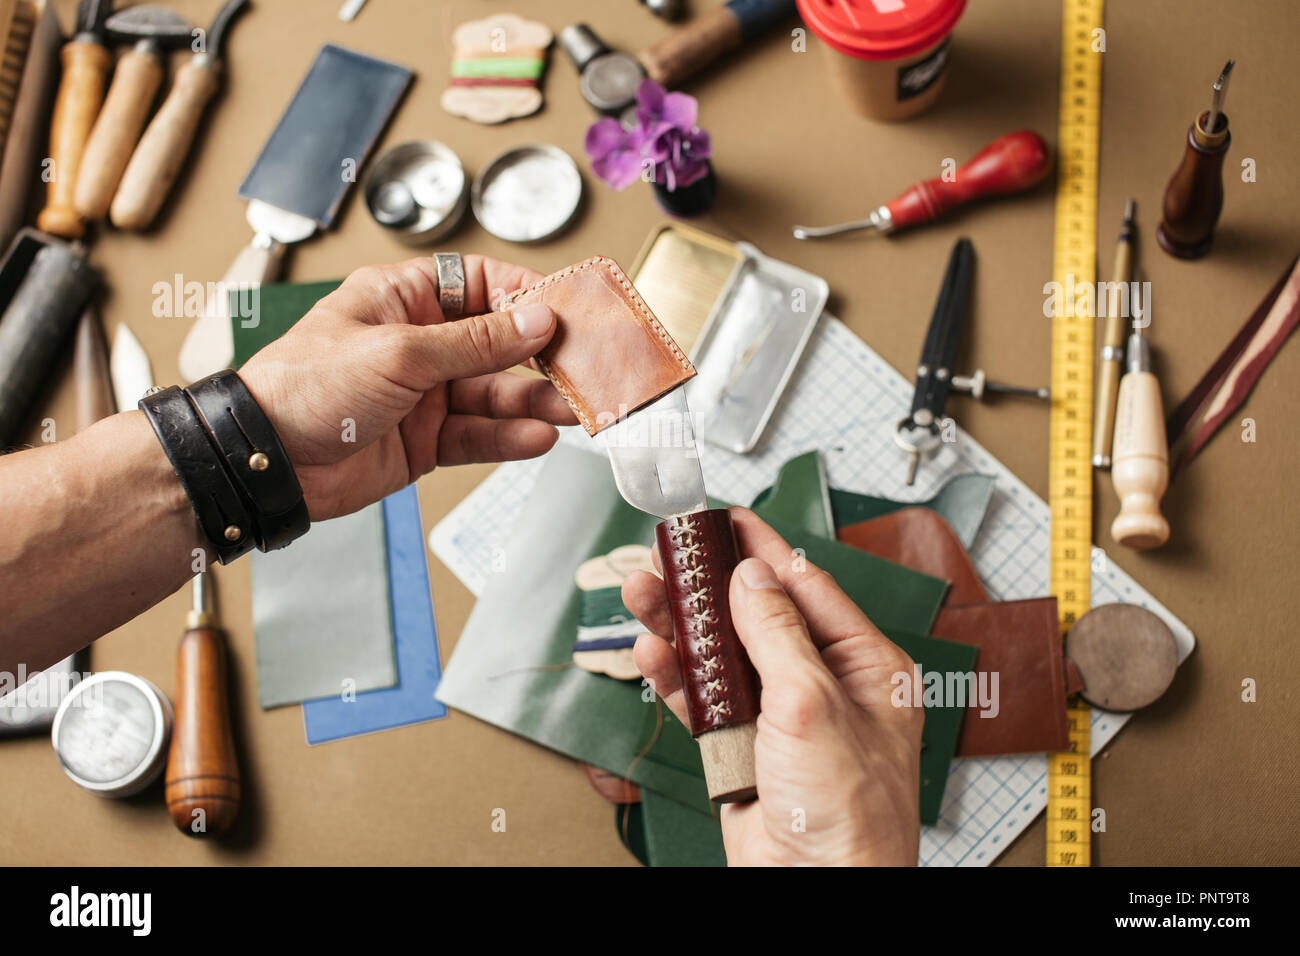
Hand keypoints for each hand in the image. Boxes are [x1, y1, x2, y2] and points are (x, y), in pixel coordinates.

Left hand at [239, 255, 575, 519]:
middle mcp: (419, 342)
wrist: (267, 461)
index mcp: (403, 298)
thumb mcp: (400, 352)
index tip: (569, 309)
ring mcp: (424, 394)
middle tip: (584, 366)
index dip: (526, 295)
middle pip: (498, 343)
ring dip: (535, 401)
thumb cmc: (307, 385)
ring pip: (495, 393)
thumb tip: (537, 320)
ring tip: (573, 409)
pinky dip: (508, 437)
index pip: (480, 284)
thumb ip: (476, 341)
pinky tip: (538, 436)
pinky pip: (478, 435)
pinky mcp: (426, 440)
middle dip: (542, 356)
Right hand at [622, 508, 921, 865]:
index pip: (809, 588)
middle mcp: (823, 688)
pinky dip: (675, 678)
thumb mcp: (813, 704)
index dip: (765, 550)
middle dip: (708, 585)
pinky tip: (652, 652)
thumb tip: (754, 577)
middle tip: (668, 552)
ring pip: (721, 657)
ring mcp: (780, 721)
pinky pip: (703, 703)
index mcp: (864, 667)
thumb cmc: (848, 814)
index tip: (729, 520)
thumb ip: (778, 633)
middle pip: (755, 617)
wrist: (816, 892)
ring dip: (681, 626)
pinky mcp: (742, 751)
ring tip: (643, 592)